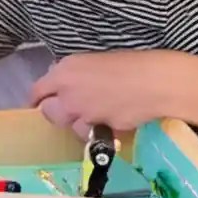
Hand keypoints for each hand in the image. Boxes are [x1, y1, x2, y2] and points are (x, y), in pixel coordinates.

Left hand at [29, 50, 196, 138]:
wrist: (159, 82)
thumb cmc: (134, 65)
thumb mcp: (97, 62)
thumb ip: (75, 75)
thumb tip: (64, 84)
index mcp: (65, 69)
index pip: (38, 90)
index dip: (40, 98)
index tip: (42, 103)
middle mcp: (66, 91)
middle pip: (47, 111)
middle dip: (56, 112)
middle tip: (73, 110)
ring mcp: (79, 113)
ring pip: (67, 126)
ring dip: (78, 123)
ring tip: (98, 115)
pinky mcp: (94, 129)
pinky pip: (88, 135)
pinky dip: (96, 133)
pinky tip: (110, 122)